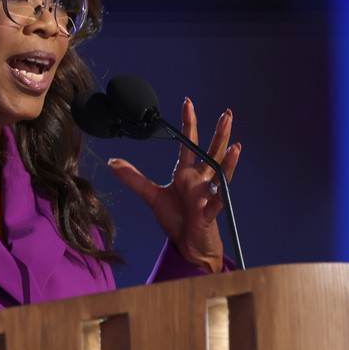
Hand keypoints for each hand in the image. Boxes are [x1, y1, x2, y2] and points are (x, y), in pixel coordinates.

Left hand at [107, 97, 240, 272]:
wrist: (189, 245)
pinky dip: (222, 191)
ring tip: (235, 143)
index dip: (189, 124)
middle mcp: (200, 180)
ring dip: (228, 158)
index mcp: (186, 174)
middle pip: (211, 152)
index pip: (188, 145)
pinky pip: (218, 199)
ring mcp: (208, 195)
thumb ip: (134, 178)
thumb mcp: (151, 196)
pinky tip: (226, 184)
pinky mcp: (210, 212)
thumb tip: (113, 162)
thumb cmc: (176, 219)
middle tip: (227, 113)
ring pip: (220, 172)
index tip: (188, 103)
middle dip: (219, 134)